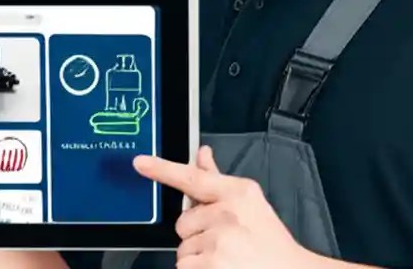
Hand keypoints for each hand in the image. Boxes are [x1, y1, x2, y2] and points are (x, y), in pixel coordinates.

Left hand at [134, 146, 320, 268]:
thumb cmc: (272, 244)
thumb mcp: (251, 205)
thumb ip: (218, 179)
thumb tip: (202, 154)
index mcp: (238, 193)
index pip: (193, 177)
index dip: (162, 169)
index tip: (140, 163)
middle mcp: (227, 213)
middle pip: (183, 222)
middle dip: (197, 235)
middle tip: (225, 243)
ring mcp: (219, 239)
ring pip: (183, 248)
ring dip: (199, 257)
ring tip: (228, 258)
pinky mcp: (212, 264)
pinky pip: (185, 267)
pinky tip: (222, 268)